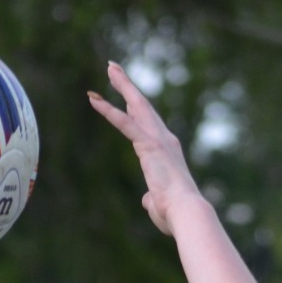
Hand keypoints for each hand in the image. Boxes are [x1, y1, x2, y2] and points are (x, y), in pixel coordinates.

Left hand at [85, 62, 202, 235]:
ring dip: (122, 85)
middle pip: (143, 106)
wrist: (186, 213)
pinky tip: (95, 100)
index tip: (125, 96)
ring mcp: (158, 140)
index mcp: (167, 152)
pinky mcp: (149, 145)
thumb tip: (148, 200)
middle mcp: (165, 140)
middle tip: (114, 69)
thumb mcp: (159, 204)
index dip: (134, 108)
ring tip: (110, 67)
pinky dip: (109, 111)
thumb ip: (152, 198)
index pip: (147, 124)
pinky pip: (125, 124)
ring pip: (137, 106)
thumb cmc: (175, 214)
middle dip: (128, 86)